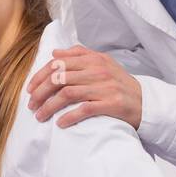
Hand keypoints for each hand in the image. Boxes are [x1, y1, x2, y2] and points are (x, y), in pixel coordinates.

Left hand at [25, 45, 141, 128]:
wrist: (146, 102)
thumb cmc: (119, 83)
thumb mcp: (103, 63)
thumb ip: (79, 54)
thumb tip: (55, 53)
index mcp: (93, 59)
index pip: (58, 64)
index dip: (40, 76)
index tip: (30, 89)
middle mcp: (98, 71)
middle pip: (59, 78)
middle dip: (40, 92)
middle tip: (31, 104)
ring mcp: (104, 88)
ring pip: (67, 94)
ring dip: (49, 106)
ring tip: (39, 116)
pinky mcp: (111, 104)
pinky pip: (84, 109)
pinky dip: (69, 117)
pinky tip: (60, 123)